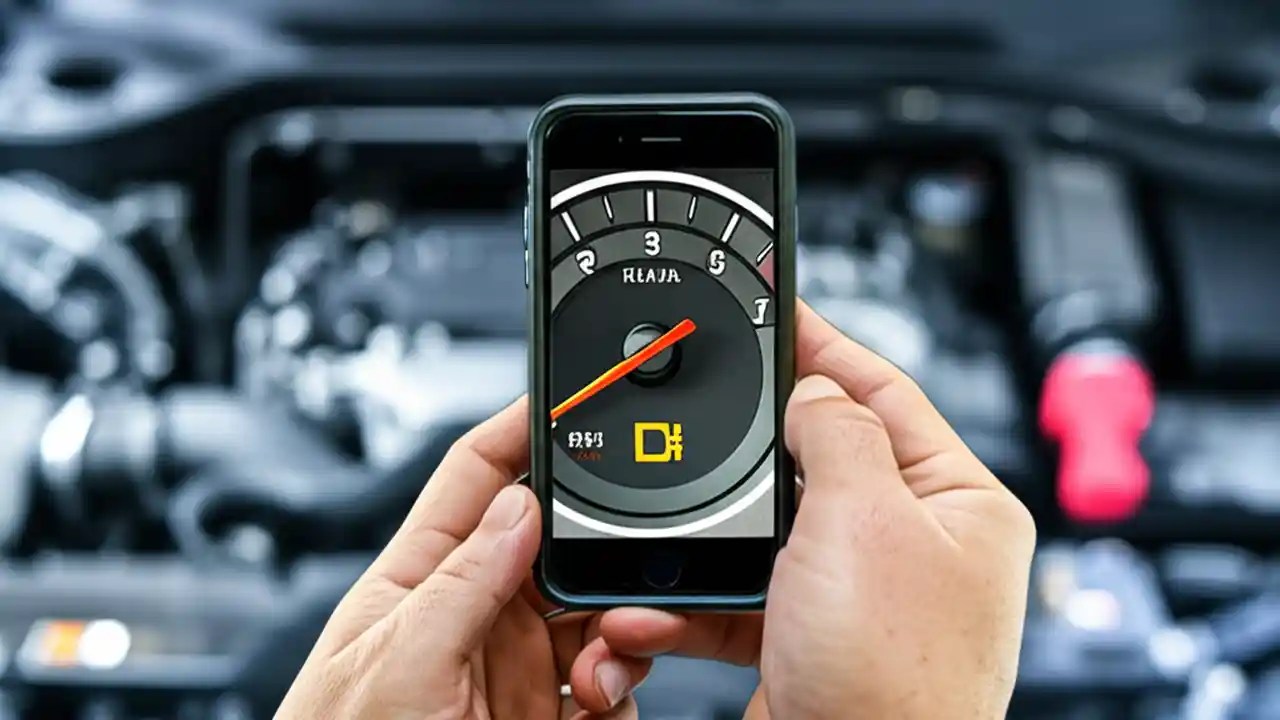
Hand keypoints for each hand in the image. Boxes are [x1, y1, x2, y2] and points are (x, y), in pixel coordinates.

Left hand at [277, 397, 650, 719]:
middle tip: (620, 551)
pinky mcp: (549, 714)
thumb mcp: (395, 667)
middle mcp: (473, 612)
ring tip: (603, 655)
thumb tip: (519, 505)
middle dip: (596, 540)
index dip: (521, 427)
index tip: (571, 396)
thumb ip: (460, 582)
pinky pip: (611, 677)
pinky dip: (623, 681)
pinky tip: (601, 698)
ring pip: (596, 608)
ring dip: (618, 621)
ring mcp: (514, 665)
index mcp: (418, 577)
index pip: (476, 476)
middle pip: (555, 539)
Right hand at [589, 303, 1036, 718]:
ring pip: (765, 532)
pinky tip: (653, 614)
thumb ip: (836, 432)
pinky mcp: (809, 640)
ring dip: (702, 543)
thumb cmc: (893, 682)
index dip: (823, 345)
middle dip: (747, 455)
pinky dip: (692, 603)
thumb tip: (814, 388)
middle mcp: (915, 545)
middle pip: (817, 459)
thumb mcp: (863, 520)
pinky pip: (740, 598)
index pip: (884, 390)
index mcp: (958, 503)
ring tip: (660, 535)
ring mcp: (860, 596)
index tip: (775, 308)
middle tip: (702, 416)